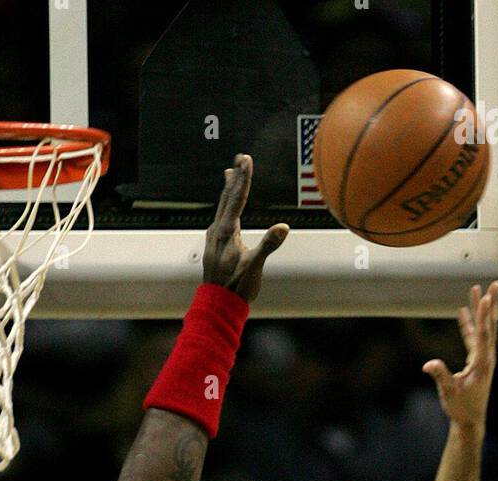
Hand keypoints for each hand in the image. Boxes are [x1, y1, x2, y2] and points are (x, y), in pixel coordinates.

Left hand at [203, 154, 288, 302]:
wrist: (217, 304)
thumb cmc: (236, 287)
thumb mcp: (254, 267)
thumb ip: (268, 245)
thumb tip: (283, 227)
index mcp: (226, 232)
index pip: (236, 199)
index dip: (243, 178)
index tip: (246, 159)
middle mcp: (217, 231)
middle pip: (227, 198)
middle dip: (236, 177)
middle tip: (240, 158)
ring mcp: (214, 237)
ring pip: (222, 206)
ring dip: (228, 189)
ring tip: (230, 174)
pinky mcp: (214, 244)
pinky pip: (220, 217)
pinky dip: (225, 205)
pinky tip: (225, 208)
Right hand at [423, 281, 497, 428]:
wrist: (470, 421)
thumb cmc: (461, 408)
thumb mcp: (448, 393)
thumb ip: (440, 376)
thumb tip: (427, 364)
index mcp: (482, 363)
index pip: (483, 334)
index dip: (483, 315)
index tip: (485, 297)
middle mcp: (486, 357)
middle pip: (489, 325)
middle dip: (490, 304)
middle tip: (494, 284)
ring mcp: (484, 358)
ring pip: (483, 329)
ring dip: (481, 310)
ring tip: (478, 291)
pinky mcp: (478, 360)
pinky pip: (474, 337)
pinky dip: (470, 324)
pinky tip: (463, 312)